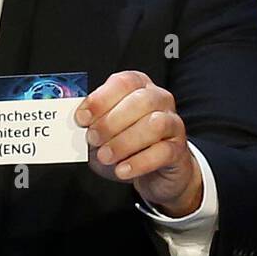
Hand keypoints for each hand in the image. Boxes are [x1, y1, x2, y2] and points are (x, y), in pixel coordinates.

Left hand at [74, 70, 202, 216]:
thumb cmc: (127, 146)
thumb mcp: (105, 132)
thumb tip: (78, 124)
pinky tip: (122, 170)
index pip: (123, 83)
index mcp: (139, 87)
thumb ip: (93, 124)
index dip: (101, 99)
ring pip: (154, 125)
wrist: (157, 172)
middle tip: (92, 139)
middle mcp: (159, 100)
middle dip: (111, 121)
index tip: (82, 118)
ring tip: (106, 156)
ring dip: (125, 141)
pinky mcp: (179, 150)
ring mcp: (173, 124)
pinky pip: (163, 152)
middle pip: (141, 101)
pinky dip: (139, 162)